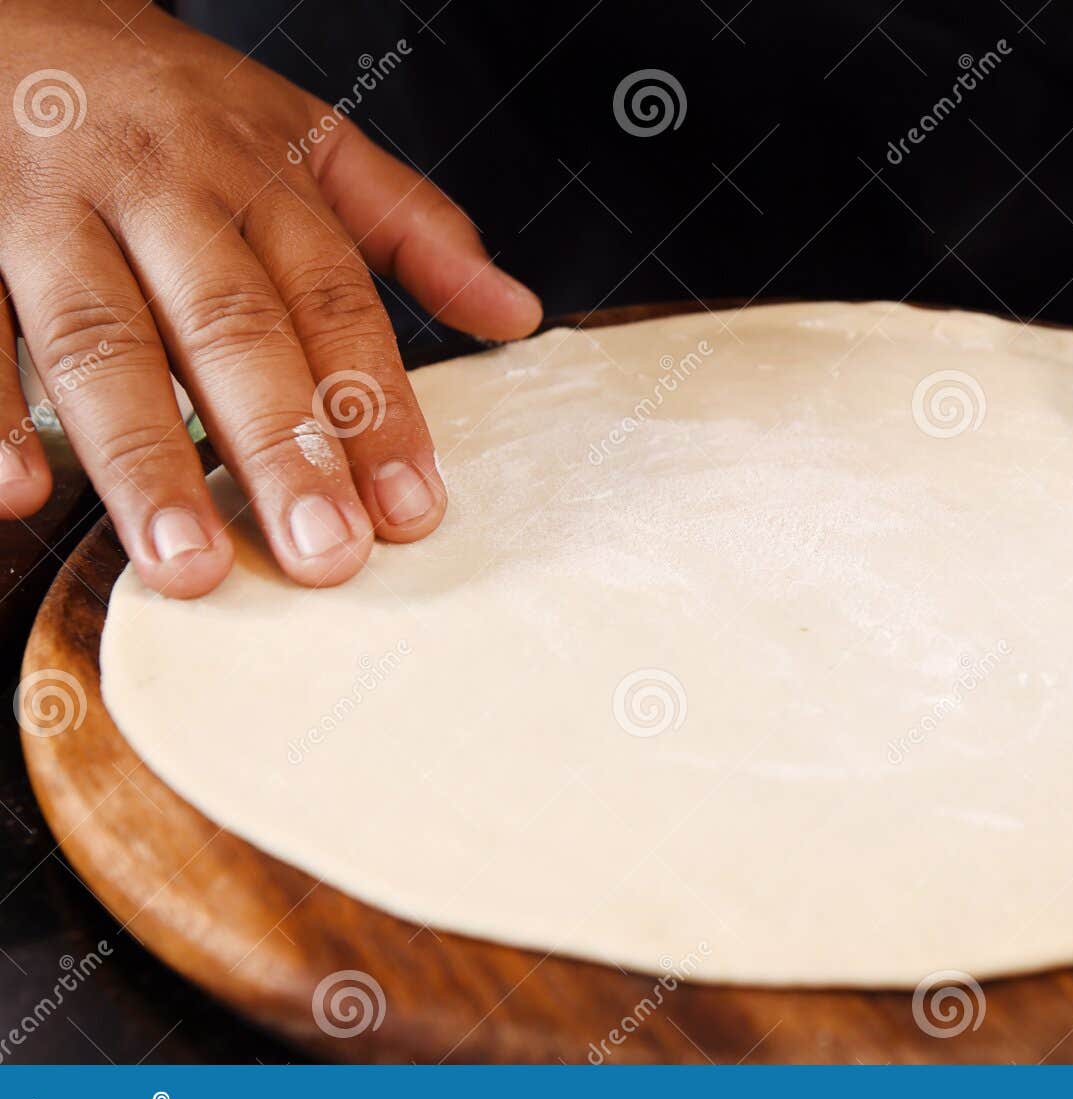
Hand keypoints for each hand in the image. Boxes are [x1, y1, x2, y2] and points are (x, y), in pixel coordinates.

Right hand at [0, 0, 541, 595]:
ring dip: (144, 455)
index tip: (411, 510)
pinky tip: (19, 496)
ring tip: (187, 563)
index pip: (333, 303)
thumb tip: (517, 313)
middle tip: (324, 556)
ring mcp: (50, 211)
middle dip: (280, 449)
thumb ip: (413, 226)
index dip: (376, 408)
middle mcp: (160, 191)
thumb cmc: (179, 104)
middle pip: (229, 329)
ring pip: (102, 338)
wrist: (19, 11)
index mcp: (257, 177)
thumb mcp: (310, 138)